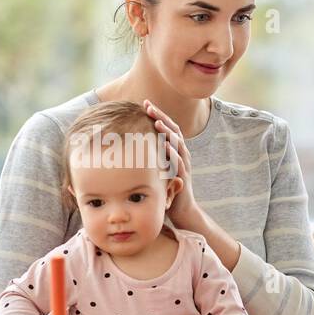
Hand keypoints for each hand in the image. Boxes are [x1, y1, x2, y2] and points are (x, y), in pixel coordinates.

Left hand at [143, 99, 197, 228]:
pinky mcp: (183, 177)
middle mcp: (182, 154)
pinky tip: (165, 145)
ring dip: (167, 132)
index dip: (158, 114)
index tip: (145, 103)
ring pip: (177, 144)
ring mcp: (184, 165)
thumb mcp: (157, 168)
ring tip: (157, 122)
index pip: (168, 127)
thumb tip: (129, 143)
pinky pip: (179, 163)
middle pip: (173, 130)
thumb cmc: (166, 189)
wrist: (182, 210)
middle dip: (161, 117)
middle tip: (149, 106)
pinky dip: (172, 153)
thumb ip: (150, 155)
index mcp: (176, 150)